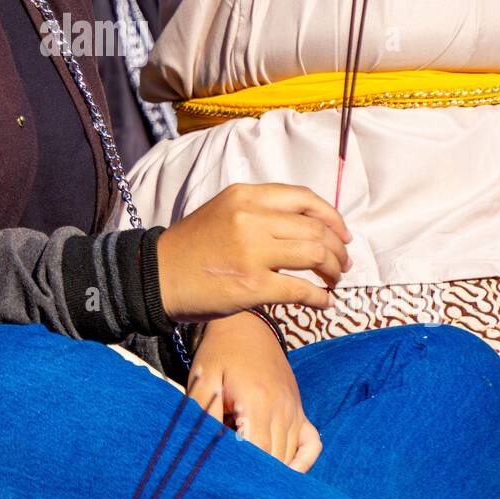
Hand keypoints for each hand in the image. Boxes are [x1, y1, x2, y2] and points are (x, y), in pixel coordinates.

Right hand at [157, 182, 350, 323]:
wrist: (157, 276)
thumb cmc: (192, 246)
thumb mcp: (224, 211)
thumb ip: (261, 211)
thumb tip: (308, 226)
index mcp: (245, 196)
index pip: (304, 198)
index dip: (332, 217)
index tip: (342, 234)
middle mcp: (251, 218)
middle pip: (315, 229)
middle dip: (338, 249)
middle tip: (342, 263)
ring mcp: (252, 252)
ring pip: (314, 255)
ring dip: (333, 271)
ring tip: (333, 281)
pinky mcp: (251, 286)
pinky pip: (300, 290)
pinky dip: (319, 298)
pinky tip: (322, 302)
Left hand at [188, 310, 322, 471]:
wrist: (244, 326)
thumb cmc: (219, 354)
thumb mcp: (204, 380)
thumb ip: (203, 413)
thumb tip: (204, 447)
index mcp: (257, 401)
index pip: (259, 453)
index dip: (245, 472)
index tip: (228, 482)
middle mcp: (282, 408)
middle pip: (276, 459)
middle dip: (257, 475)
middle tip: (235, 486)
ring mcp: (294, 409)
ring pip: (291, 455)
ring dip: (273, 469)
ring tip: (250, 479)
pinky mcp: (298, 409)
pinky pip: (312, 444)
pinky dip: (303, 461)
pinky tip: (286, 470)